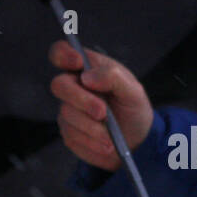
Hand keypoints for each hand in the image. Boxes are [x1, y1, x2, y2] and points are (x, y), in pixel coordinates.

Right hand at [48, 40, 153, 170]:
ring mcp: (68, 109)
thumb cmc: (133, 108)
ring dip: (92, 127)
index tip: (77, 63)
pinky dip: (92, 141)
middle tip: (102, 113)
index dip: (63, 55)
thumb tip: (87, 77)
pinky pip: (72, 135)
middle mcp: (74, 87)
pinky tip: (105, 144)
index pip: (61, 52)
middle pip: (59, 85)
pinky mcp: (69, 132)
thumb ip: (113, 77)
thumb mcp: (133, 90)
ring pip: (67, 114)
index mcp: (87, 69)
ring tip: (111, 136)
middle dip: (82, 100)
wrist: (136, 140)